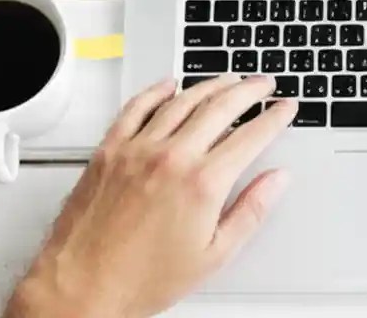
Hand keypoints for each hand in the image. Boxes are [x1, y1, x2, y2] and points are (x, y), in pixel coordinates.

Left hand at [4, 76, 297, 317]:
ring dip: (210, 85)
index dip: (274, 118)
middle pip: (220, 107)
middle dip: (248, 91)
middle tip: (262, 85)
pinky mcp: (110, 150)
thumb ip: (250, 211)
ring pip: (182, 100)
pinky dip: (156, 91)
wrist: (81, 286)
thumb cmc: (140, 279)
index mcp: (202, 184)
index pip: (251, 136)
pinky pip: (136, 107)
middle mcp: (171, 158)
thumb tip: (276, 181)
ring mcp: (137, 149)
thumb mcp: (213, 255)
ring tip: (228, 80)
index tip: (285, 108)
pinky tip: (169, 86)